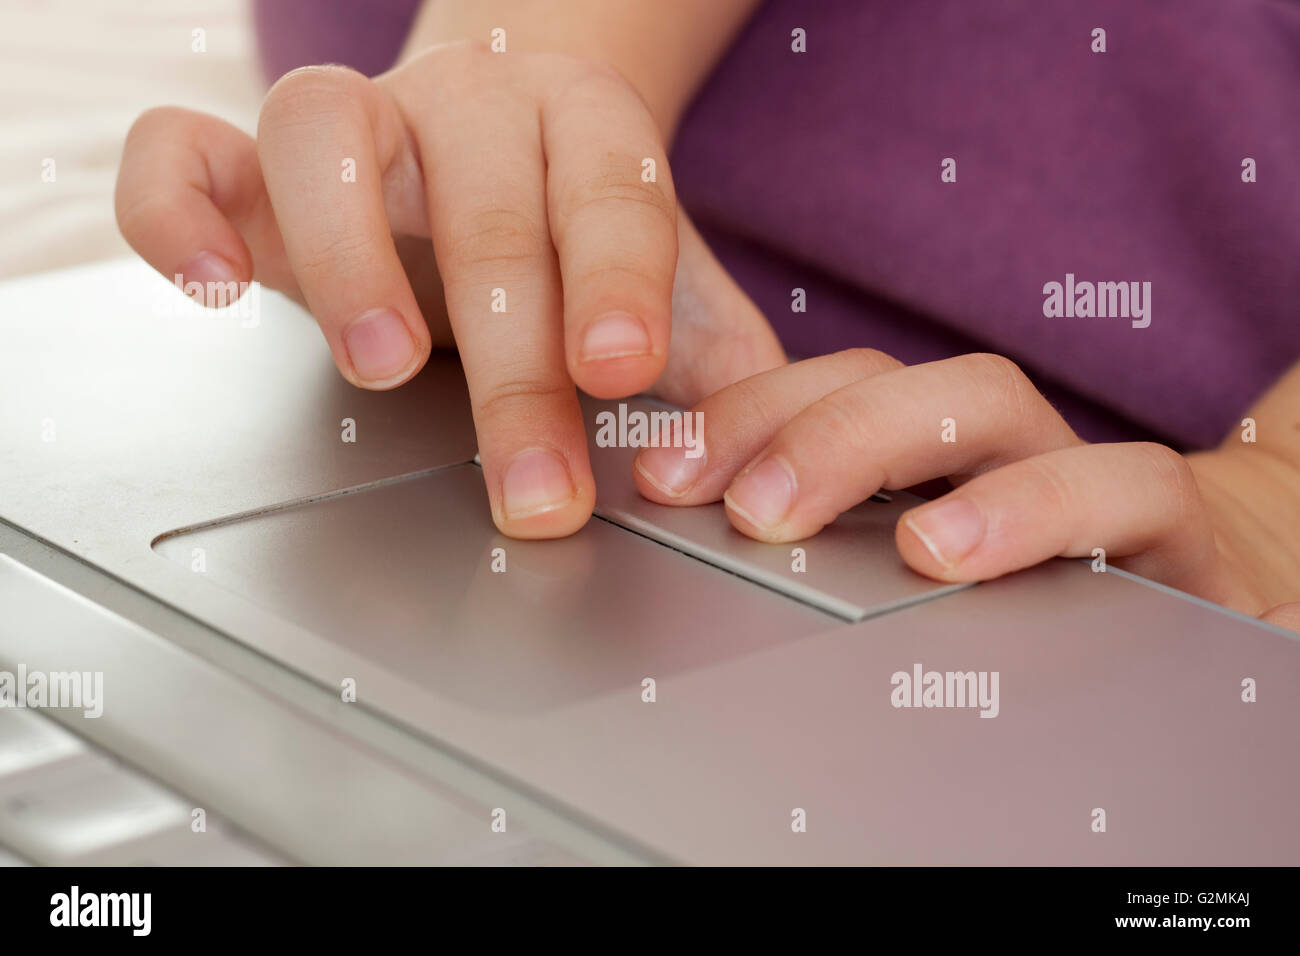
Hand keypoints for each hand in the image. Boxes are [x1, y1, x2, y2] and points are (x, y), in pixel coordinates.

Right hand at [116, 43, 781, 537]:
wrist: (503, 148)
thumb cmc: (582, 231)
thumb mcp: (663, 289)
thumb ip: (712, 356)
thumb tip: (754, 452)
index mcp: (584, 125)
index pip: (608, 190)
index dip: (615, 278)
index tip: (621, 372)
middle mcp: (468, 106)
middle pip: (487, 213)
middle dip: (513, 366)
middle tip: (534, 484)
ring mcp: (355, 120)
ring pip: (322, 135)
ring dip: (350, 257)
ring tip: (381, 365)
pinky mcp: (252, 157)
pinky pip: (180, 148)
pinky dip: (175, 210)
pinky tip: (216, 288)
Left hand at [633, 349, 1299, 630]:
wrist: (1200, 608)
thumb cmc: (1029, 597)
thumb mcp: (902, 578)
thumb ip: (819, 546)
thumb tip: (687, 537)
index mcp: (918, 451)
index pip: (821, 388)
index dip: (737, 415)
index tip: (663, 475)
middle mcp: (989, 443)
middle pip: (890, 381)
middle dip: (799, 427)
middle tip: (735, 501)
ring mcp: (1074, 469)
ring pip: (988, 403)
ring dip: (886, 446)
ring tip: (818, 518)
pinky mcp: (1167, 525)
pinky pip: (1126, 487)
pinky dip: (1037, 509)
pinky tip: (953, 550)